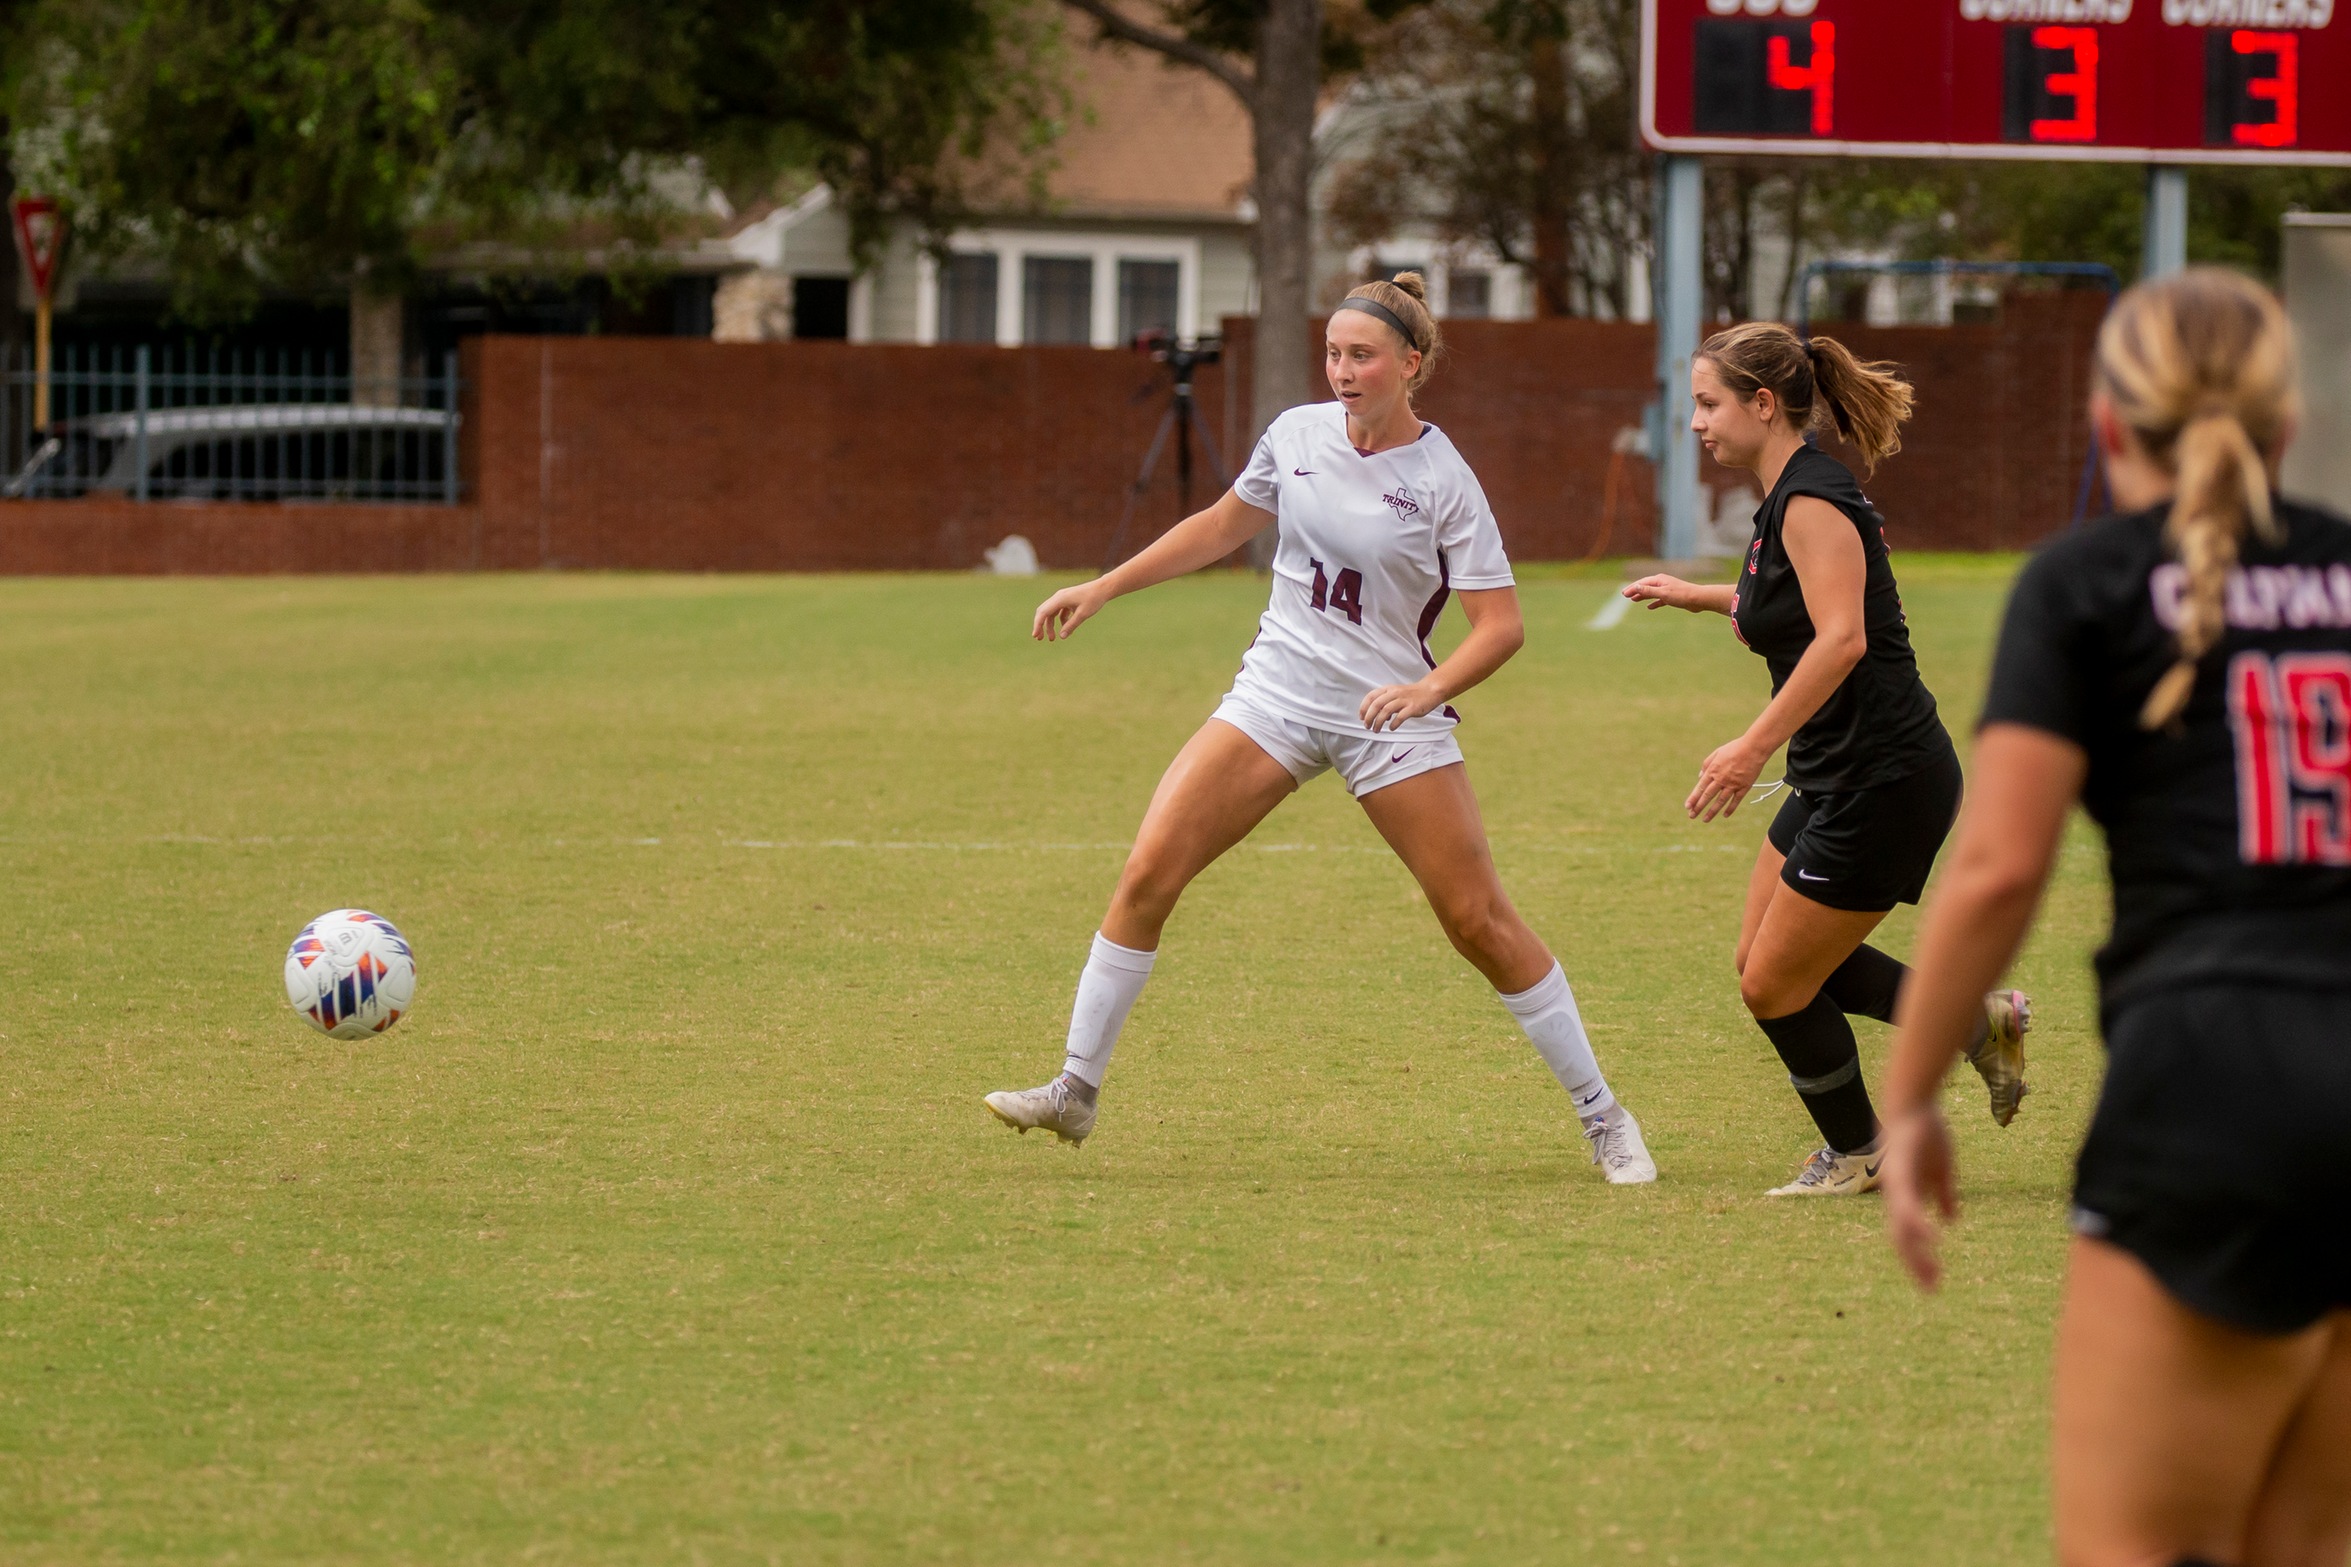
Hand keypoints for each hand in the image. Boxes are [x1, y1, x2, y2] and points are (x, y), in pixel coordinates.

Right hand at [1033, 581, 1110, 641]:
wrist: (1102, 589)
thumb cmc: (1094, 600)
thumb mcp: (1083, 614)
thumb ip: (1071, 625)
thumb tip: (1061, 637)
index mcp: (1060, 599)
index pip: (1043, 612)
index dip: (1038, 625)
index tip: (1035, 636)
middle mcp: (1058, 597)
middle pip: (1044, 612)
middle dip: (1041, 626)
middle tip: (1039, 639)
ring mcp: (1062, 598)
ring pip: (1051, 613)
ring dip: (1050, 625)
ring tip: (1053, 638)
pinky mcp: (1068, 600)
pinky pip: (1059, 612)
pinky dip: (1060, 621)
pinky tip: (1066, 629)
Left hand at [1360, 680, 1443, 731]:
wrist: (1430, 691)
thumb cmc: (1412, 694)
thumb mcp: (1396, 694)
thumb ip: (1386, 703)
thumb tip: (1378, 716)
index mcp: (1389, 689)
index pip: (1371, 696)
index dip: (1363, 707)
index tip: (1361, 717)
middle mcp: (1394, 693)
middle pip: (1376, 704)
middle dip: (1369, 717)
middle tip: (1367, 726)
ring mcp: (1403, 700)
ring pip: (1386, 711)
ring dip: (1378, 722)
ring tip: (1376, 730)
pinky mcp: (1412, 708)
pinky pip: (1400, 717)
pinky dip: (1393, 724)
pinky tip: (1391, 728)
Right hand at [1624, 574, 1698, 610]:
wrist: (1698, 599)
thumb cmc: (1681, 595)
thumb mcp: (1662, 593)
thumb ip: (1648, 591)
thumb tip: (1635, 587)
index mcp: (1659, 580)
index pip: (1642, 583)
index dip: (1632, 588)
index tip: (1624, 594)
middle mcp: (1662, 583)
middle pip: (1646, 586)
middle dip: (1635, 591)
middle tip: (1625, 595)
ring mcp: (1667, 590)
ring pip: (1652, 593)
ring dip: (1642, 596)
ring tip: (1634, 600)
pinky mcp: (1672, 597)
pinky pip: (1659, 599)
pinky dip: (1653, 602)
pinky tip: (1649, 607)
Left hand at [1685, 736, 1766, 819]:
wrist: (1754, 748)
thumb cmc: (1735, 748)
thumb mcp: (1717, 752)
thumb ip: (1706, 764)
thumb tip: (1700, 776)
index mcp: (1713, 770)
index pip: (1700, 787)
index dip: (1693, 798)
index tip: (1687, 807)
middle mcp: (1721, 779)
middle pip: (1707, 796)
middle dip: (1698, 807)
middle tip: (1692, 816)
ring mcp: (1733, 784)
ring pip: (1720, 801)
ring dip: (1712, 811)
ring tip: (1705, 819)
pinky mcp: (1744, 787)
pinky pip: (1736, 800)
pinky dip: (1730, 808)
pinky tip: (1725, 815)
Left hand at [1881, 1105, 1958, 1290]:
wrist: (1913, 1102)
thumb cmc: (1925, 1132)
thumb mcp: (1940, 1169)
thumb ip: (1943, 1195)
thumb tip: (1951, 1221)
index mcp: (1903, 1195)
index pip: (1906, 1235)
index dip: (1917, 1258)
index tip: (1934, 1281)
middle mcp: (1894, 1194)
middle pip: (1900, 1238)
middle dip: (1916, 1265)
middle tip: (1932, 1290)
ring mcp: (1895, 1184)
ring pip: (1900, 1226)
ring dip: (1915, 1252)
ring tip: (1931, 1274)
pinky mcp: (1900, 1172)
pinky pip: (1906, 1203)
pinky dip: (1916, 1223)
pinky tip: (1930, 1239)